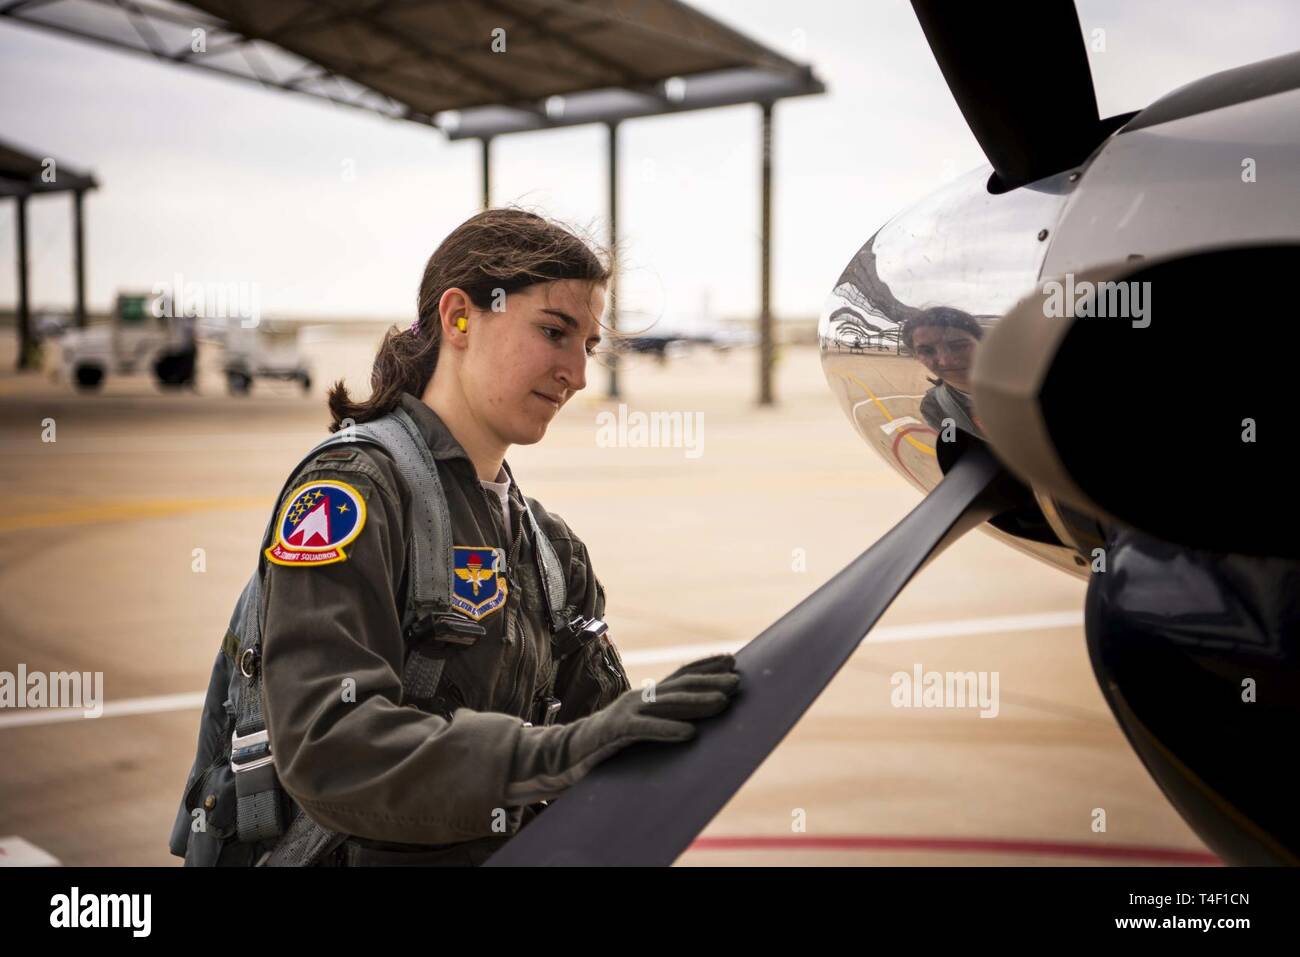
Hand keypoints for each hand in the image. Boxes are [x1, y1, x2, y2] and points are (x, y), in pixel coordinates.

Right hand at [504, 654, 739, 804]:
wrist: (562, 755)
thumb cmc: (604, 745)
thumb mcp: (637, 728)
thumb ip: (660, 720)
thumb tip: (693, 722)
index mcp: (644, 695)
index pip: (680, 676)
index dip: (705, 666)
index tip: (732, 661)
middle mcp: (638, 697)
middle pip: (679, 686)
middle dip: (709, 682)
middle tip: (737, 682)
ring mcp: (626, 713)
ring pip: (666, 705)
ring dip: (696, 703)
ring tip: (722, 703)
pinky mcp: (614, 732)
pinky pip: (645, 730)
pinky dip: (667, 731)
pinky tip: (689, 735)